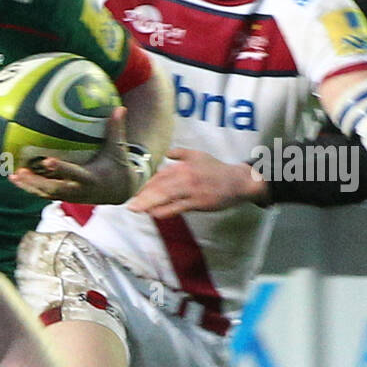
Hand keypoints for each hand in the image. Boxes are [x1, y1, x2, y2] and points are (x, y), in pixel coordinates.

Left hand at [7, 105, 140, 204]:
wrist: (118, 191)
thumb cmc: (117, 165)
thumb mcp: (118, 150)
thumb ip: (116, 130)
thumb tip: (120, 107)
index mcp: (90, 179)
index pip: (74, 174)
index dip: (61, 169)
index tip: (48, 160)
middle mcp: (77, 190)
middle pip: (53, 189)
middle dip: (36, 182)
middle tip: (21, 172)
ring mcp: (68, 195)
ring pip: (45, 193)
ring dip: (29, 185)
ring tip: (13, 175)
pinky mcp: (62, 196)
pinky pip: (43, 192)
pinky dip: (29, 186)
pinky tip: (14, 176)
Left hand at [127, 147, 265, 218]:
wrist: (238, 181)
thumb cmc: (216, 169)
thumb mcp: (198, 155)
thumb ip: (180, 153)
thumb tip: (167, 153)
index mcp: (183, 165)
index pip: (159, 175)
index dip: (145, 185)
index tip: (133, 192)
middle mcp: (185, 176)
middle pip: (159, 186)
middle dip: (142, 195)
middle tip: (128, 204)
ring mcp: (191, 190)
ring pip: (166, 196)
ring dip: (149, 203)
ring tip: (136, 209)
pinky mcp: (198, 202)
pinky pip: (177, 207)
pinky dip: (164, 211)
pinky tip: (153, 214)